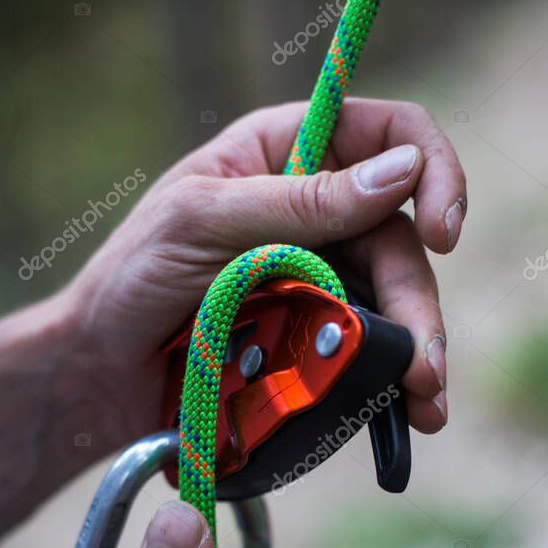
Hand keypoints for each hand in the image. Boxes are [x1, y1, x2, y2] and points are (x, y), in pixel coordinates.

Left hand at [68, 98, 465, 441]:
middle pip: (399, 236)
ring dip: (418, 349)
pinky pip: (366, 345)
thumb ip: (299, 200)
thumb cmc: (132, 278)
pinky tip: (407, 413)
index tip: (443, 232)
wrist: (104, 372)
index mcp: (285, 152)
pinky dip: (389, 377)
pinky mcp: (311, 332)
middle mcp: (312, 209)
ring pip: (392, 298)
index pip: (386, 134)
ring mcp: (316, 273)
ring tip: (425, 402)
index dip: (431, 170)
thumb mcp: (204, 221)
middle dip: (420, 300)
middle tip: (427, 366)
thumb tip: (402, 171)